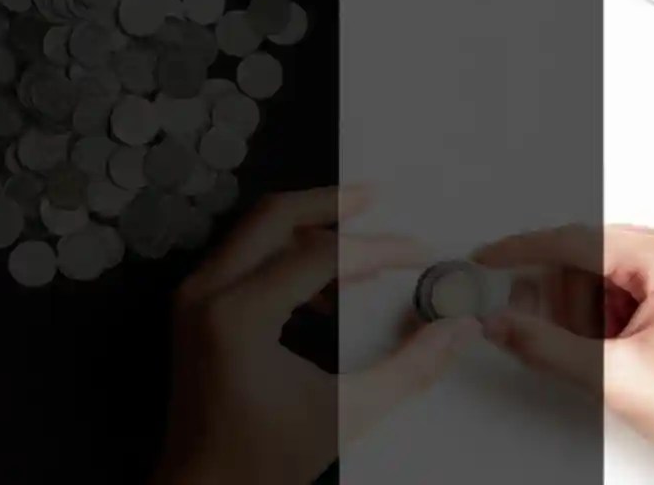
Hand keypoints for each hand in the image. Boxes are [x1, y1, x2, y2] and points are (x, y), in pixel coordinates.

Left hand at [150, 186, 480, 484]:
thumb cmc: (266, 458)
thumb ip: (411, 368)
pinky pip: (244, 258)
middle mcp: (206, 294)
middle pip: (276, 216)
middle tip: (379, 194)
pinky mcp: (194, 310)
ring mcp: (193, 298)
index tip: (419, 252)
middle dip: (334, 202)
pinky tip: (329, 291)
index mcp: (238, 317)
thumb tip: (460, 329)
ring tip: (365, 248)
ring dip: (312, 228)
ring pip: (256, 231)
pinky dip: (288, 257)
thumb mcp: (349, 414)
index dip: (377, 248)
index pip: (320, 255)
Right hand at [474, 225, 653, 484]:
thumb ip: (544, 344)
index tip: (491, 257)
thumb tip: (503, 321)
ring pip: (610, 269)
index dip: (525, 250)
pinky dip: (615, 311)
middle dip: (567, 298)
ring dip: (593, 309)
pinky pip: (634, 279)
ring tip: (609, 352)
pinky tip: (623, 345)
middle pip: (593, 253)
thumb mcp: (612, 376)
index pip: (579, 238)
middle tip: (551, 333)